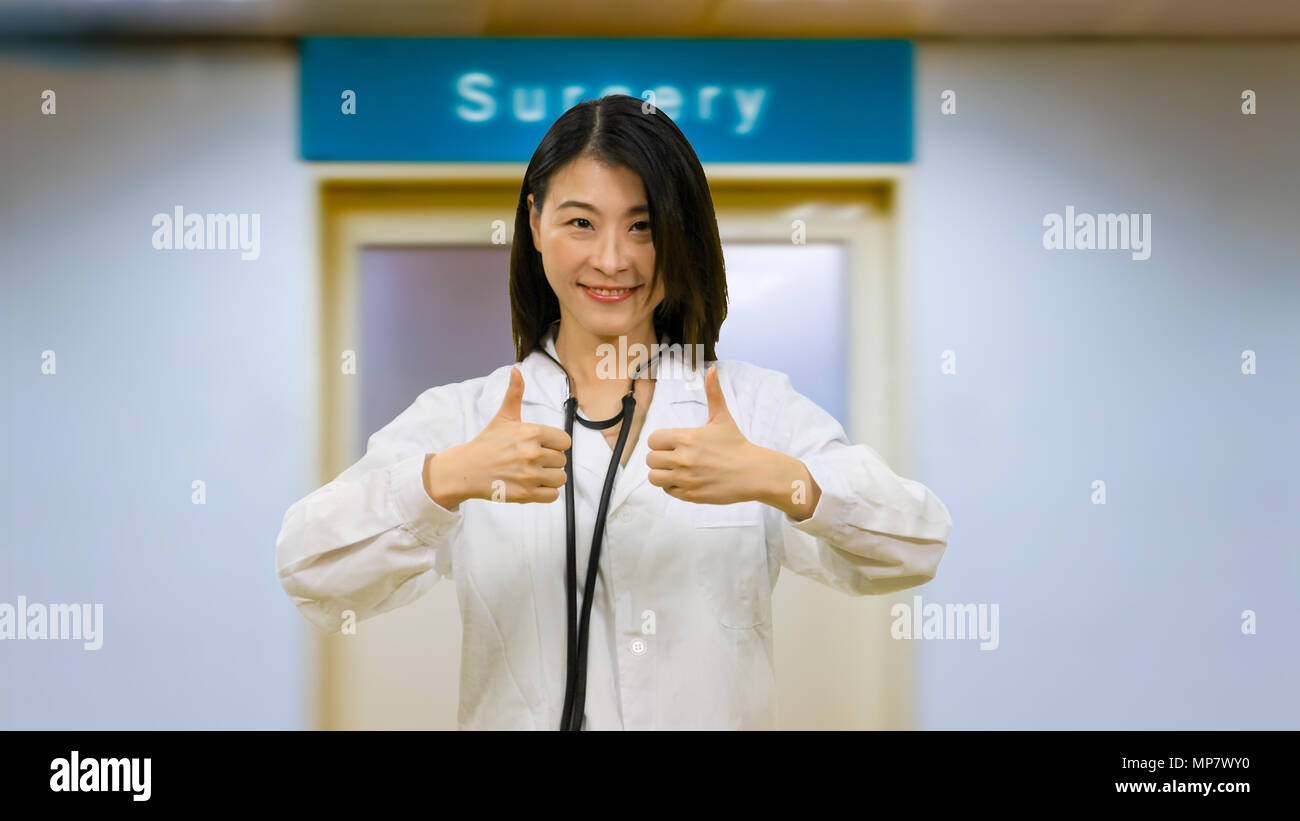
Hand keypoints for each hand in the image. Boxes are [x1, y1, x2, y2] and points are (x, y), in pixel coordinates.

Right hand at [425, 366, 570, 508]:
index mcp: (531, 433)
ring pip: (560, 478)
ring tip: (533, 473)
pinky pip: (553, 495)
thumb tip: (516, 370)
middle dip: (549, 461)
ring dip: (549, 477)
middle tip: (531, 460)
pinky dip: (546, 493)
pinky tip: (532, 485)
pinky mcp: (526, 494)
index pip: (564, 441)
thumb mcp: (503, 417)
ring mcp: (530, 475)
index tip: (540, 445)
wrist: (467, 469)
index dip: (554, 444)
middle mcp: (533, 454)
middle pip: (562, 460)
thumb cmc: (487, 443)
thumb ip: (514, 393)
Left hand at [646, 365, 765, 504]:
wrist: (753, 472)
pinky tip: (685, 480)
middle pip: (650, 459)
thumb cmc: (736, 444)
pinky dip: (672, 486)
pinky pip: (668, 491)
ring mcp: (686, 479)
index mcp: (687, 438)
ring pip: (655, 477)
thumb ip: (713, 393)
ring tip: (675, 470)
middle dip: (660, 457)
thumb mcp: (722, 417)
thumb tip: (712, 368)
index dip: (660, 441)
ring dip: (662, 473)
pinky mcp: (690, 495)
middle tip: (673, 456)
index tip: (671, 443)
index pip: (654, 440)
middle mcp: (683, 459)